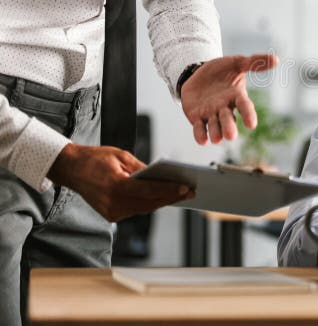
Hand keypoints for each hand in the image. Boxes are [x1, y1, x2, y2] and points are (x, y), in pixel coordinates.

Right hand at [47, 143, 193, 221]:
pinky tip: (163, 197)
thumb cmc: (95, 159)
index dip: (170, 190)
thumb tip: (163, 176)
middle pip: (150, 203)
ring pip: (145, 209)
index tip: (187, 188)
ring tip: (181, 195)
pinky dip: (149, 203)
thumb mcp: (122, 156)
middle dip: (172, 197)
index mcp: (115, 186)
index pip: (149, 191)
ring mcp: (111, 212)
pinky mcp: (110, 215)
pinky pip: (136, 210)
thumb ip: (143, 168)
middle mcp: (113, 203)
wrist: (71, 169)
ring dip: (163, 202)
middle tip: (190, 192)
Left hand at [180, 54, 278, 143]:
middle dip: (229, 128)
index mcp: (237, 96)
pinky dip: (200, 135)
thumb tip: (277, 59)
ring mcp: (211, 114)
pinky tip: (202, 140)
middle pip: (228, 120)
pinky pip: (199, 129)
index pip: (245, 106)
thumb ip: (254, 62)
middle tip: (231, 136)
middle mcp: (225, 108)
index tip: (251, 125)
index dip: (248, 115)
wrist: (198, 72)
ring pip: (214, 127)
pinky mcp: (197, 117)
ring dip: (216, 133)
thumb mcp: (237, 63)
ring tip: (217, 139)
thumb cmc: (222, 70)